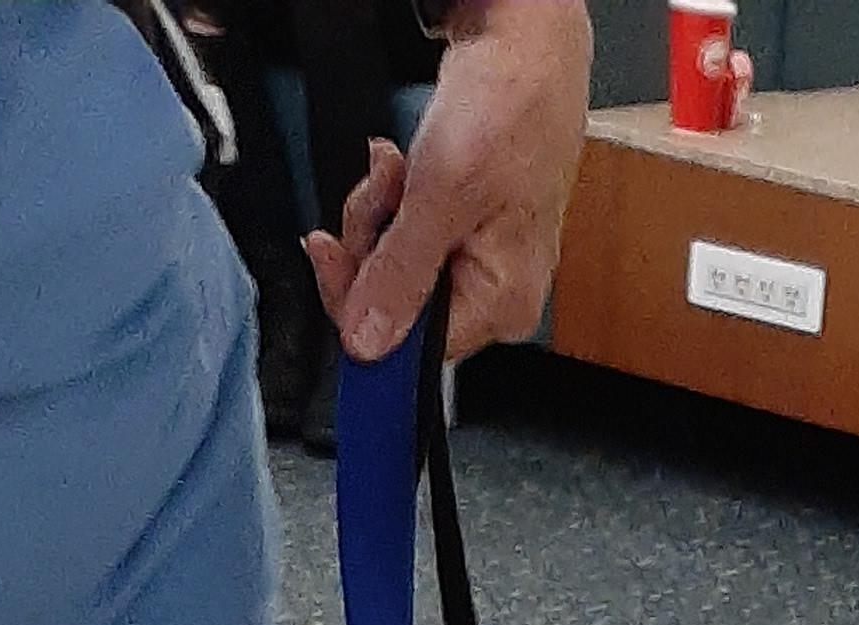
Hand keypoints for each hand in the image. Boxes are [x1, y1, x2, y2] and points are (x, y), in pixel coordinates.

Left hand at [305, 0, 593, 364]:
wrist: (529, 45)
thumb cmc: (510, 108)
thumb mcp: (440, 197)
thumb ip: (399, 276)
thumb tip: (368, 342)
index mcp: (502, 304)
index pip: (412, 345)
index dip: (362, 303)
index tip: (329, 259)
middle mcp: (497, 292)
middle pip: (400, 302)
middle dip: (371, 243)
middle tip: (376, 194)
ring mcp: (482, 257)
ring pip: (397, 263)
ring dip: (379, 211)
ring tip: (394, 168)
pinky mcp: (468, 224)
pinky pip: (410, 232)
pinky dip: (394, 197)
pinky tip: (402, 166)